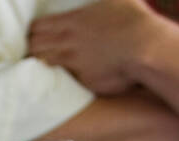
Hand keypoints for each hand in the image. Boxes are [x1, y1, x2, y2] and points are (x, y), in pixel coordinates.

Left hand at [26, 0, 158, 95]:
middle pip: (34, 46)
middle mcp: (68, 43)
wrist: (147, 48)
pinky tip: (54, 81)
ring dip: (39, 65)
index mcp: (72, 22)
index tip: (34, 35)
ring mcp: (74, 64)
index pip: (37, 27)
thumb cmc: (134, 20)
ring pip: (43, 64)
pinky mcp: (82, 81)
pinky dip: (56, 80)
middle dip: (31, 49)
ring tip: (39, 67)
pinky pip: (62, 81)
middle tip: (32, 52)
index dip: (32, 32)